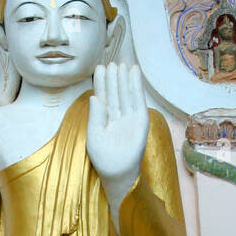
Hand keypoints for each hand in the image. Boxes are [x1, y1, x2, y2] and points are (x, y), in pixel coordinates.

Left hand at [87, 62, 148, 187]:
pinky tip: (134, 72)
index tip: (99, 68)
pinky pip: (138, 99)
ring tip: (122, 63)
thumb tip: (94, 97)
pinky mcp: (141, 119)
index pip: (102, 96)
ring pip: (125, 92)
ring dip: (124, 78)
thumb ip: (95, 116)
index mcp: (103, 118)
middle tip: (111, 62)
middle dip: (113, 77)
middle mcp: (116, 115)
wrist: (119, 172)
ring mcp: (129, 116)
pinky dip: (136, 85)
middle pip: (114, 92)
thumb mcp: (94, 136)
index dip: (101, 82)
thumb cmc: (104, 158)